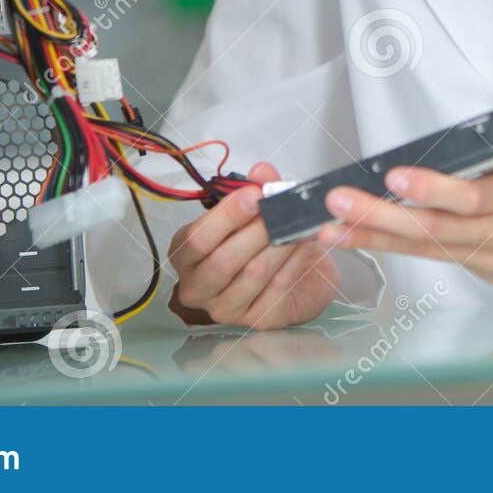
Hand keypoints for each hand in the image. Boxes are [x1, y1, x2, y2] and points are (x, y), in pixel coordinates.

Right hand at [167, 161, 340, 329]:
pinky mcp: (257, 321)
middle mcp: (198, 287)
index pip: (197, 239)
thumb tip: (262, 172)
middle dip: (255, 233)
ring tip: (300, 223)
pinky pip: (277, 288)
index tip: (255, 194)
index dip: (226, 216)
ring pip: (252, 275)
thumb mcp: (255, 210)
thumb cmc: (259, 239)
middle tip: (281, 210)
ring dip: (279, 245)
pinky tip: (306, 243)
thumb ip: (256, 188)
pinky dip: (294, 262)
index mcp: (186, 254)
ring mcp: (226, 309)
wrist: (293, 272)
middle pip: (222, 262)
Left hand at [317, 164, 492, 305]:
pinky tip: (368, 243)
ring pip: (429, 248)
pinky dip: (404, 250)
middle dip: (379, 216)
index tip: (394, 176)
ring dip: (376, 238)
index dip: (430, 188)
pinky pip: (444, 259)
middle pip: (435, 227)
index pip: (470, 193)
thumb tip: (451, 155)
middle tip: (336, 204)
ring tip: (333, 229)